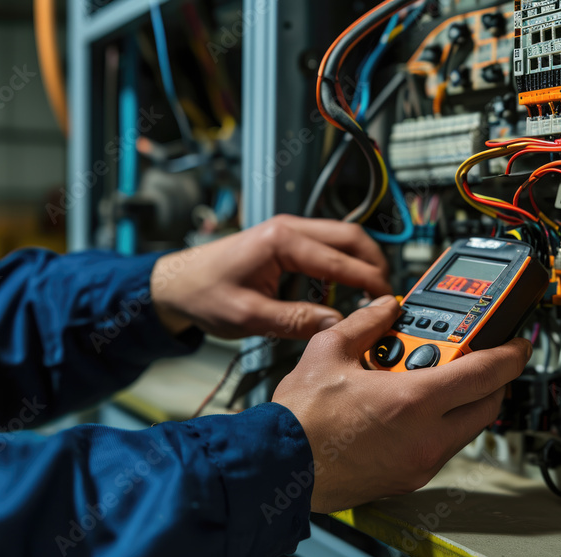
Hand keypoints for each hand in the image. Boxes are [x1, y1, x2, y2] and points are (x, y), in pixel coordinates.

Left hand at [150, 215, 391, 338]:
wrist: (174, 284)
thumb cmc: (203, 294)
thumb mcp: (249, 317)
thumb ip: (295, 320)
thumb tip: (336, 324)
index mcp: (281, 241)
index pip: (340, 260)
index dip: (368, 282)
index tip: (386, 302)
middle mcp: (288, 228)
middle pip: (351, 237)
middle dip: (374, 264)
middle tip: (386, 295)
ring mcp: (288, 231)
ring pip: (342, 238)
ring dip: (360, 263)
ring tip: (369, 295)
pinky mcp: (286, 241)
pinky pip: (326, 247)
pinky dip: (342, 265)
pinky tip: (341, 291)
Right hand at [272, 295, 531, 512]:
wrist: (280, 468)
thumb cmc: (299, 421)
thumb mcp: (328, 351)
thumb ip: (366, 322)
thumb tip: (385, 308)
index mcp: (413, 402)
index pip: (486, 372)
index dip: (510, 352)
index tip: (517, 341)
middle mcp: (426, 437)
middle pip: (487, 402)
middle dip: (488, 375)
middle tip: (471, 354)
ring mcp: (421, 463)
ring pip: (468, 427)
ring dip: (462, 399)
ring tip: (427, 376)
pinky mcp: (410, 478)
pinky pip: (443, 445)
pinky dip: (439, 422)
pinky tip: (408, 406)